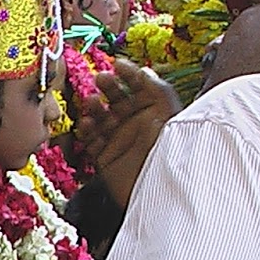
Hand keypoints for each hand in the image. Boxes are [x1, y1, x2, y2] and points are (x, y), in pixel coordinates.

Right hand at [77, 59, 180, 207]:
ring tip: (91, 102)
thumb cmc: (173, 154)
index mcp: (153, 111)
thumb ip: (158, 91)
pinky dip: (86, 131)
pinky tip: (86, 124)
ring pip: (100, 117)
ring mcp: (119, 140)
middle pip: (116, 98)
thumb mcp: (170, 117)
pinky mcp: (106, 158)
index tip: (117, 64)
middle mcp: (135, 123)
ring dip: (94, 107)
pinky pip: (91, 141)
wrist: (164, 195)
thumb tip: (144, 70)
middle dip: (108, 86)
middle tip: (100, 79)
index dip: (128, 73)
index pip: (139, 86)